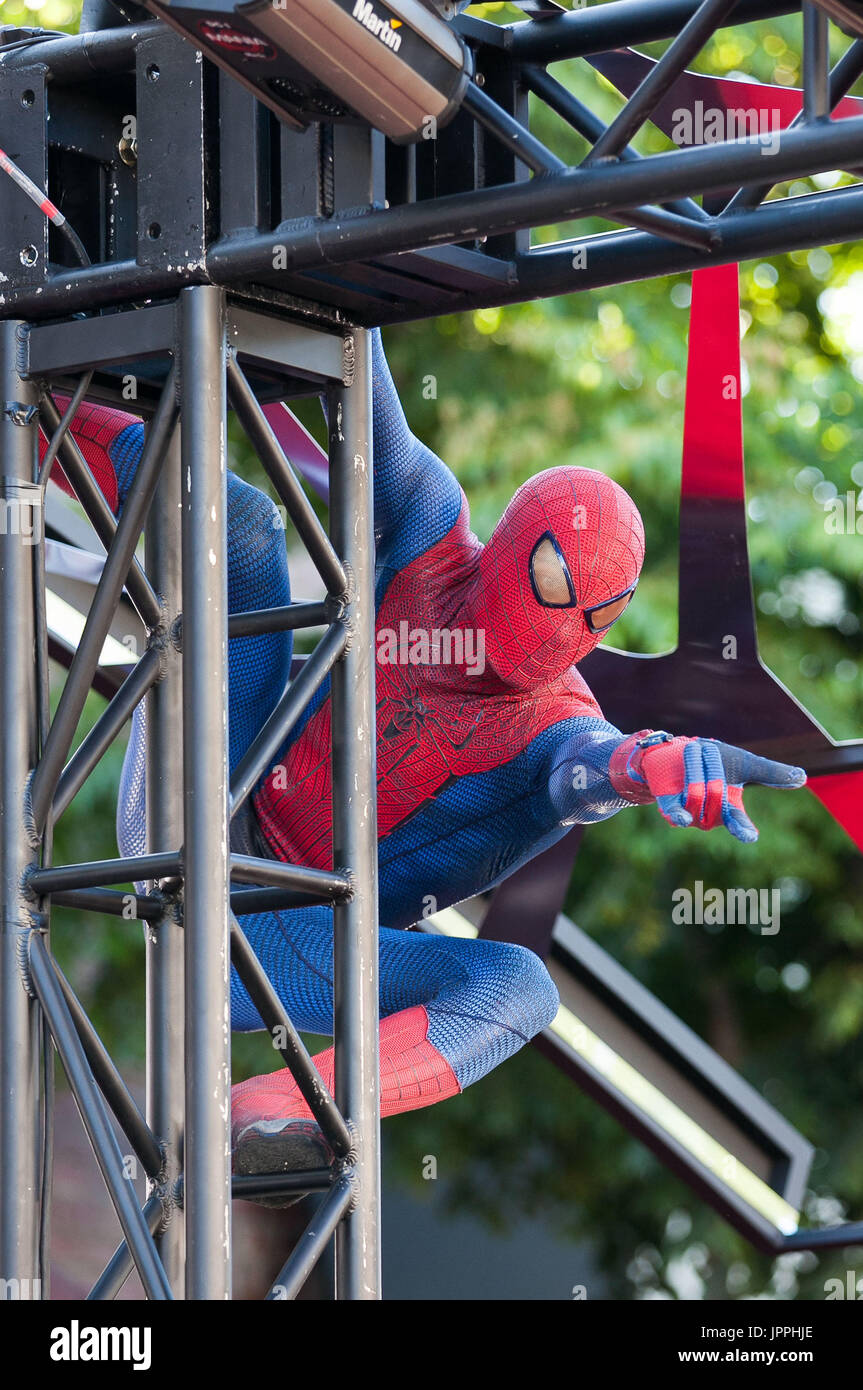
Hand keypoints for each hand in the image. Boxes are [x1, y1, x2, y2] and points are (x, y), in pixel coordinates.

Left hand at [615, 731, 805, 843]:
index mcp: (730, 809)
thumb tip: (802, 778)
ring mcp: (690, 813)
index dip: (743, 830)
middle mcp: (710, 816)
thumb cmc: (715, 762)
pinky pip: (675, 815)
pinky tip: (682, 817)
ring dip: (696, 768)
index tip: (749, 836)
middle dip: (713, 768)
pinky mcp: (670, 806)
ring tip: (694, 750)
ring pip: (697, 797)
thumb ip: (770, 773)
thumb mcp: (744, 763)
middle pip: (716, 797)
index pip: (739, 824)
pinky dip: (679, 815)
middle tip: (709, 750)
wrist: (678, 753)